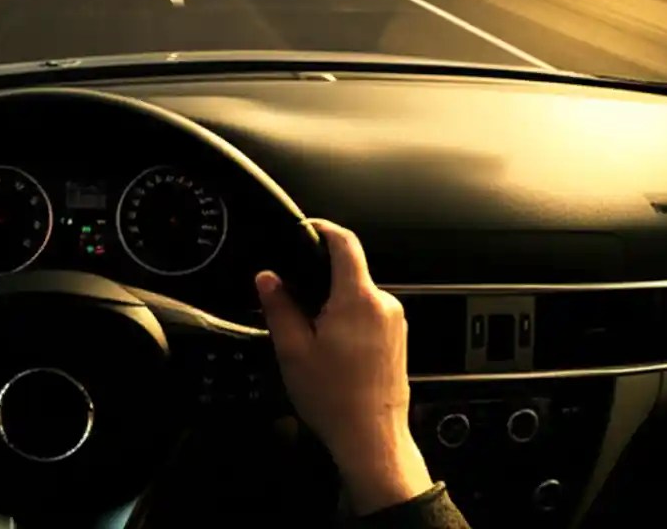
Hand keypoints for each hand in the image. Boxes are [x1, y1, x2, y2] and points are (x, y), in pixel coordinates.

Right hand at [256, 219, 431, 515]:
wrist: (371, 438)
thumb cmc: (335, 400)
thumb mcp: (293, 350)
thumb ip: (279, 306)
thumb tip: (267, 278)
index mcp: (357, 299)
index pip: (345, 242)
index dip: (324, 228)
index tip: (308, 228)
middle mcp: (383, 304)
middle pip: (349, 272)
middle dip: (321, 282)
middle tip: (296, 307)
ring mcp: (395, 322)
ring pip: (358, 296)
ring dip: (335, 306)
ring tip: (314, 340)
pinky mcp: (398, 339)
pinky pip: (370, 316)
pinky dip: (349, 323)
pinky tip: (333, 352)